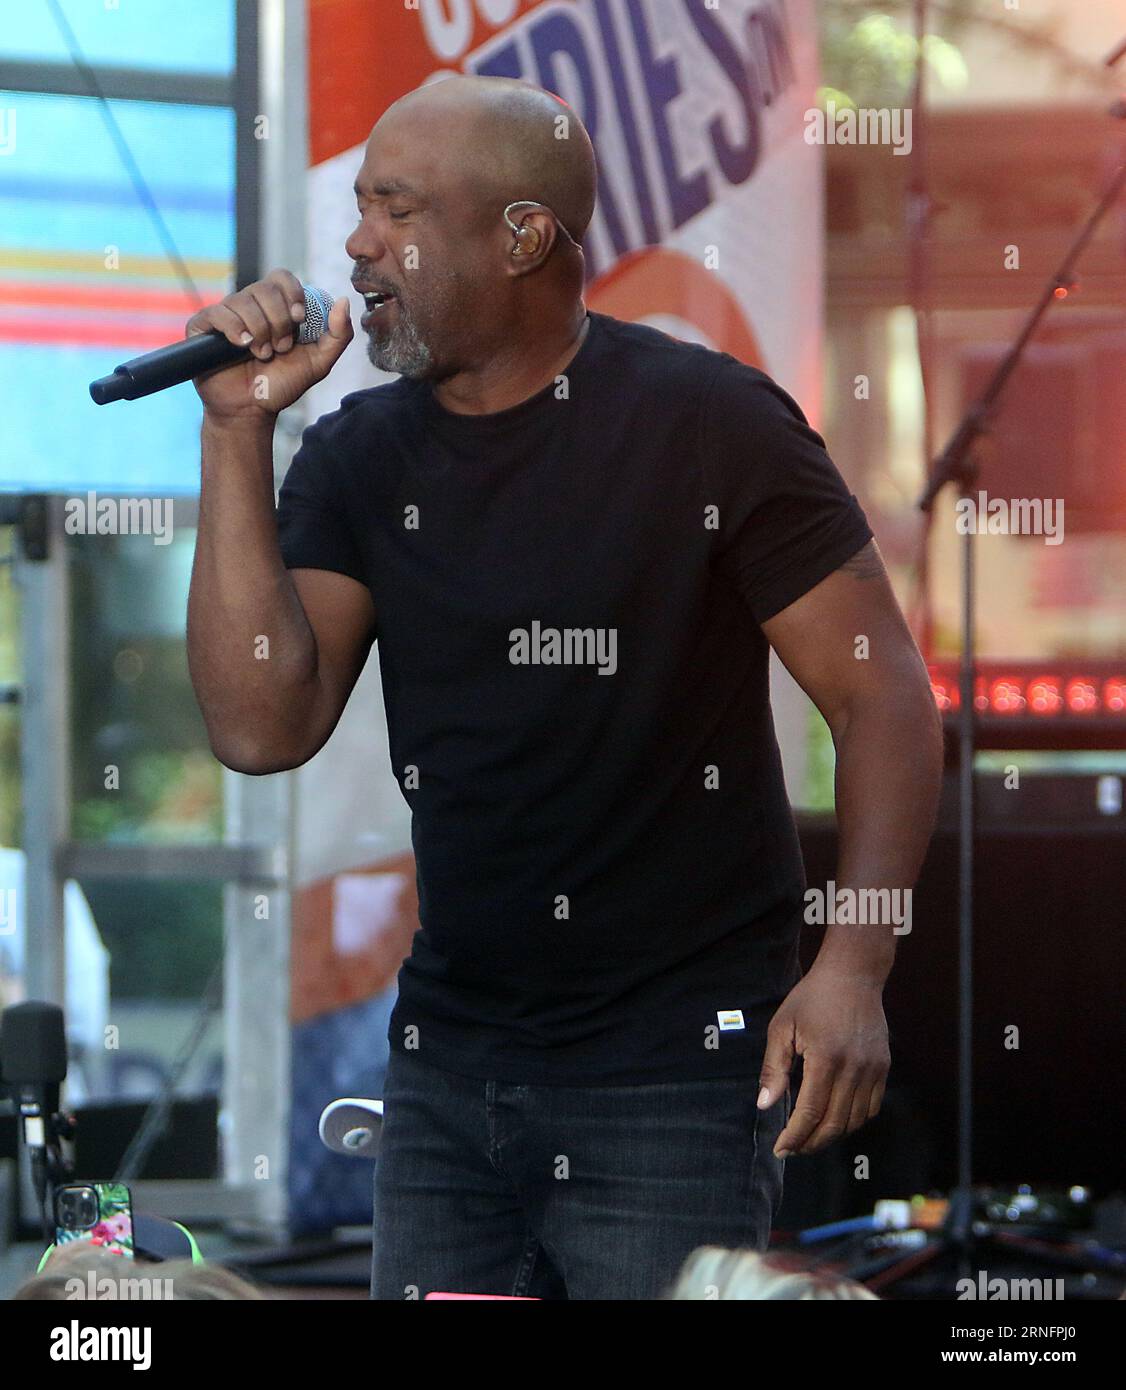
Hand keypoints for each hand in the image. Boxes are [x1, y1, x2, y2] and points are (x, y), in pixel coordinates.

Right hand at [187, 268, 352, 422]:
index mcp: (275, 307)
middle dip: (278, 321)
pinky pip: (219, 313)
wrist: (252, 410)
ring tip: (261, 355)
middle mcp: (250, 305)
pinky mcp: (203, 326)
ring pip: (243, 301)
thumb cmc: (282, 385)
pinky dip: (234, 329)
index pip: (282, 277)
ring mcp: (226, 314)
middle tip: (279, 348)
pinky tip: (241, 346)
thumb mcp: (319, 362)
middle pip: (265, 288)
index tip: (298, 319)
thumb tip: (344, 301)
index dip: (292, 293)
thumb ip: (338, 335)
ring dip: (259, 331)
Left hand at [757, 967, 889, 1157]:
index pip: (810, 1112)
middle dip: (811, 1143)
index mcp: (825, 1058)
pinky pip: (871, 1107)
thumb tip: (764, 1104)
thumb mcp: (782, 1027)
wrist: (853, 975)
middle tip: (793, 1148)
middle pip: (834, 1124)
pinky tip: (835, 1119)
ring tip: (811, 1137)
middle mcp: (854, 1068)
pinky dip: (853, 1121)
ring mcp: (873, 1069)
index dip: (794, 1136)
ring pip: (855, 1120)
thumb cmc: (812, 998)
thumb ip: (774, 1068)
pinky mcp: (883, 1067)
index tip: (780, 1149)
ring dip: (832, 1135)